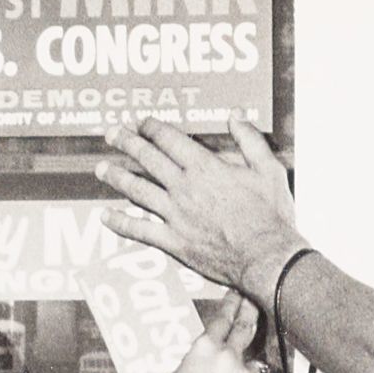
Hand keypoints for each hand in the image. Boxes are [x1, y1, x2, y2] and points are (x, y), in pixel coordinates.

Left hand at [98, 115, 304, 295]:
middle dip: (126, 142)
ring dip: (116, 177)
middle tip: (111, 132)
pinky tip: (106, 216)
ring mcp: (176, 216)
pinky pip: (140, 230)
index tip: (141, 122)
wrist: (267, 257)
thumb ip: (249, 139)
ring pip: (137, 190)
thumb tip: (235, 115)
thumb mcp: (269, 169)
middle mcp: (184, 188)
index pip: (169, 139)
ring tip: (101, 169)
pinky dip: (120, 223)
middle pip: (147, 158)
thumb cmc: (272, 214)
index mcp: (205, 167)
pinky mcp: (174, 242)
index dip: (151, 127)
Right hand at [156, 300, 263, 372]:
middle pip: (244, 329)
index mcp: (205, 346)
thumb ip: (206, 357)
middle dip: (250, 313)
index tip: (240, 295)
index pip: (224, 318)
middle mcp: (227, 355)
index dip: (233, 305)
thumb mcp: (184, 368)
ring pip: (249, 367)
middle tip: (254, 303)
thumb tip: (219, 356)